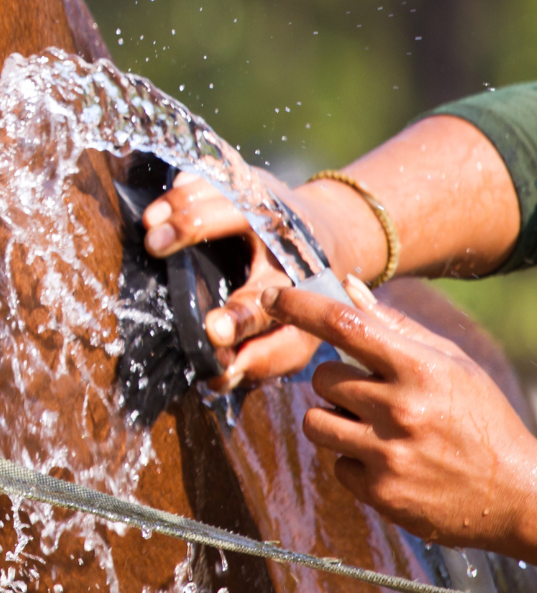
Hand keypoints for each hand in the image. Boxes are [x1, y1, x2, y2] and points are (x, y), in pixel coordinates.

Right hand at [142, 169, 367, 384]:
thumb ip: (264, 359)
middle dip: (194, 228)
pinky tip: (170, 189)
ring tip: (150, 223)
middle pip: (238, 221)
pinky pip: (220, 169)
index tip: (214, 330)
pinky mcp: (252, 177)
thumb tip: (219, 378)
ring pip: (224, 189)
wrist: (329, 233)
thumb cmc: (304, 294)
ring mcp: (270, 199)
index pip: (265, 302)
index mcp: (298, 282)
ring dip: (182, 203)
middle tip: (154, 245)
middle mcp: (285, 236)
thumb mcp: (299, 333)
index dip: (238, 316)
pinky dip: (191, 178)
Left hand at [266, 280, 536, 558]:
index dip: (299, 306)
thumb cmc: (480, 418)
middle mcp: (401, 408)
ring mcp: (388, 453)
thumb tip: (347, 286)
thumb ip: (395, 325)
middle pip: (321, 377)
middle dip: (337, 384)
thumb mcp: (451, 364)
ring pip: (315, 421)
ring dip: (336, 422)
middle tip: (372, 397)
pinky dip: (354, 461)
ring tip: (377, 430)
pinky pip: (335, 463)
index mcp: (420, 368)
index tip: (270, 297)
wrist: (518, 495)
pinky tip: (390, 463)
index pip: (343, 324)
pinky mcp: (380, 492)